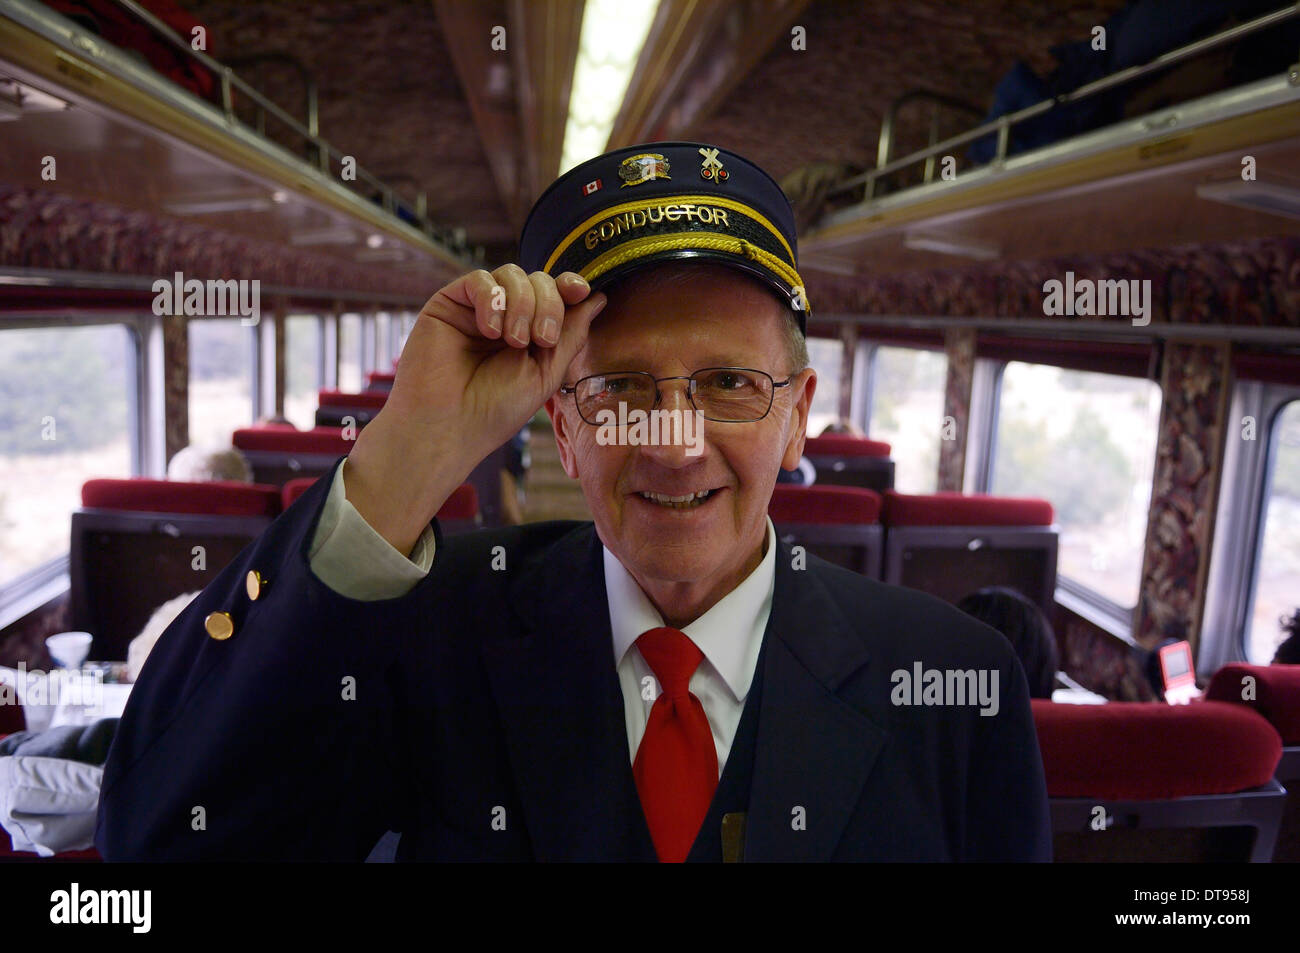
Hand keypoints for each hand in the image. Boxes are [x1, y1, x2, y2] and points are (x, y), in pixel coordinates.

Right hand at [344, 265, 605, 553]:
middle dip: (548, 305)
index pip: (556, 294)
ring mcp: (477, 308)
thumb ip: (571, 334)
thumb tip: (599, 297)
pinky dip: (493, 300)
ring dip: (523, 304)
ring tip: (514, 341)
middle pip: (539, 280)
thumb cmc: (496, 409)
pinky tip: (490, 330)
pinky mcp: (450, 303)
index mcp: (531, 333)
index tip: (581, 292)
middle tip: (541, 340)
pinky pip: (480, 280)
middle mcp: (505, 317)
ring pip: (512, 274)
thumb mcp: (546, 372)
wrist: (449, 425)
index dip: (570, 285)